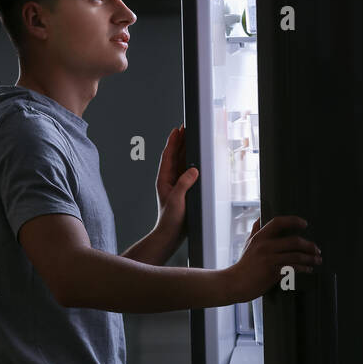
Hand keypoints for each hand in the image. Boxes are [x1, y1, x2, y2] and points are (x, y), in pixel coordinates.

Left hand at [155, 124, 198, 244]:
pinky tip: (199, 158)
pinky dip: (193, 163)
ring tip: (193, 138)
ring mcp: (177, 185)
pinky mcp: (184, 191)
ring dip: (187, 150)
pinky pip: (189, 173)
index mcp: (164, 179)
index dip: (173, 142)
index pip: (168, 156)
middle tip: (187, 128)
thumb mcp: (177, 200)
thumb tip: (193, 170)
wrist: (171, 235)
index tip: (177, 130)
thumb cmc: (170, 220)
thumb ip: (184, 183)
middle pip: (175, 156)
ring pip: (182, 163)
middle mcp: (169, 180)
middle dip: (181, 142)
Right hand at [228, 215, 321, 302]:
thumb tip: (260, 218)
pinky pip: (293, 268)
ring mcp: (269, 259)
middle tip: (317, 250)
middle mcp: (265, 246)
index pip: (278, 222)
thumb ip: (255, 231)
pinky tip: (308, 269)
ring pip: (296, 256)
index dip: (293, 221)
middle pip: (294, 241)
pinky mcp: (272, 272)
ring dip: (310, 258)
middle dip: (309, 246)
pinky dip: (304, 268)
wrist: (234, 284)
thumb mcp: (248, 245)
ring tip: (317, 260)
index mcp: (260, 237)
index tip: (304, 224)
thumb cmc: (243, 265)